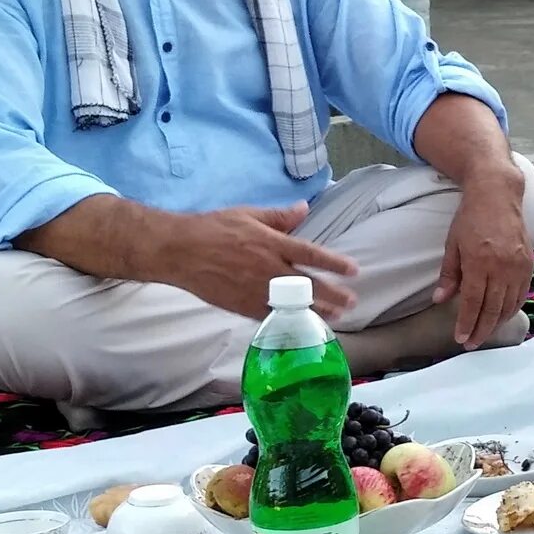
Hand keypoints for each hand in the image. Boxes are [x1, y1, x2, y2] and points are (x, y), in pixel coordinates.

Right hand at [170, 206, 358, 321]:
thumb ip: (279, 216)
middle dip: (333, 295)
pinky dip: (287, 321)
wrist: (180, 250)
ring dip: (316, 311)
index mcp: (272, 243)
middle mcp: (268, 269)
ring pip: (293, 305)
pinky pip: (270, 316)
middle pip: (308, 285)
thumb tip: (304, 209)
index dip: (335, 263)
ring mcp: (255, 290)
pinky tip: (300, 325)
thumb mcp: (248, 214)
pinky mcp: (241, 305)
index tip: (353, 271)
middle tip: (352, 303)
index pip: (311, 254)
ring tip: (335, 317)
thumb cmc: (212, 228)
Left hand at [434, 174, 533, 349]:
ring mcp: (517, 266)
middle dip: (481, 329)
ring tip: (485, 333)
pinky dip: (512, 308)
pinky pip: (521, 293)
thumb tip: (439, 299)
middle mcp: (501, 266)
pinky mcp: (528, 263)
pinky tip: (502, 316)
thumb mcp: (452, 244)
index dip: (467, 323)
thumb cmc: (470, 218)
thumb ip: (449, 275)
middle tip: (471, 343)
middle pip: (492, 308)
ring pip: (509, 304)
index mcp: (479, 262)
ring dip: (497, 323)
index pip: (473, 302)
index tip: (461, 338)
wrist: (497, 194)